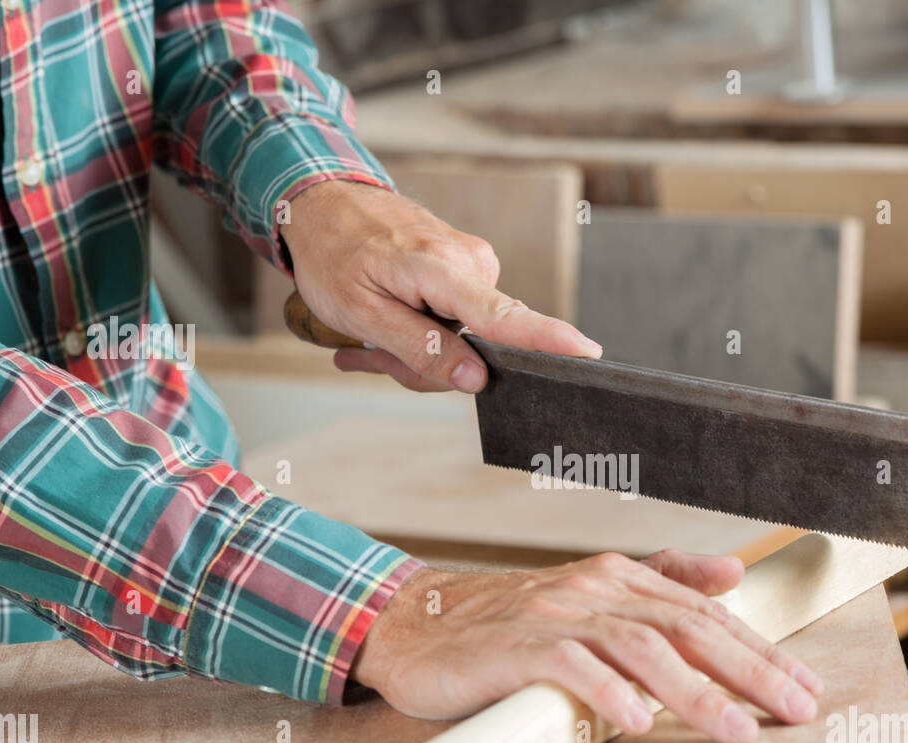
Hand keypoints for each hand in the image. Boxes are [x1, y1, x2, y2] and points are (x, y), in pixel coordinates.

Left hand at [281, 180, 601, 392]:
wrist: (320, 199)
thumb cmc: (332, 252)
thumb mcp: (361, 313)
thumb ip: (421, 349)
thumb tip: (476, 379)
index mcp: (443, 269)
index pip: (503, 316)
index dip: (546, 340)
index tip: (587, 353)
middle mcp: (471, 262)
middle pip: (476, 346)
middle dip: (425, 365)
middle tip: (371, 353)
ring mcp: (471, 263)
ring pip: (462, 339)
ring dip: (416, 350)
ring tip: (370, 336)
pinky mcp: (466, 267)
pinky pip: (455, 321)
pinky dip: (420, 331)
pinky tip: (383, 325)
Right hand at [352, 549, 823, 742]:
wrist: (417, 622)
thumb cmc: (508, 621)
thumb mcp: (591, 595)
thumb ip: (662, 580)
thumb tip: (733, 572)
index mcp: (618, 578)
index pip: (704, 613)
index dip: (760, 650)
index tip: (804, 687)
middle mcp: (594, 589)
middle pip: (687, 628)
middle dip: (750, 670)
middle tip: (796, 710)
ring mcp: (555, 615)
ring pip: (640, 648)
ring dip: (694, 692)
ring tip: (736, 731)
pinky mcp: (515, 647)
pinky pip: (569, 667)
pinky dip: (606, 693)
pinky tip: (637, 722)